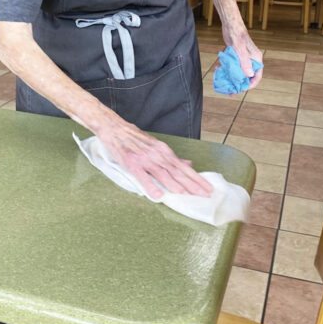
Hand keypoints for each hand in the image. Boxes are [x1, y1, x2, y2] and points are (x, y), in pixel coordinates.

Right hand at [96, 118, 212, 199]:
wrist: (115, 128)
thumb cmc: (135, 138)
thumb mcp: (156, 145)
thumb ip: (172, 157)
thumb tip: (189, 164)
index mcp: (164, 151)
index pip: (184, 167)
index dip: (196, 178)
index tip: (208, 188)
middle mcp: (157, 154)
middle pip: (177, 171)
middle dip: (192, 184)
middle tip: (204, 195)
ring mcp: (145, 159)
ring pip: (163, 173)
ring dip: (175, 185)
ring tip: (186, 195)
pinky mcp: (132, 163)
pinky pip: (143, 176)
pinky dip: (151, 186)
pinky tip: (158, 195)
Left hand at [222, 25, 262, 90]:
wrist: (230, 24)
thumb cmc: (237, 34)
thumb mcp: (240, 49)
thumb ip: (244, 62)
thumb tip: (249, 75)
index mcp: (256, 59)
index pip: (257, 76)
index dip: (250, 85)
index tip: (241, 89)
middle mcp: (251, 60)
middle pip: (247, 76)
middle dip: (239, 84)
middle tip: (230, 91)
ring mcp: (244, 58)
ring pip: (239, 72)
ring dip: (231, 77)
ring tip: (222, 82)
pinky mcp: (236, 56)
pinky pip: (233, 66)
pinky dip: (226, 69)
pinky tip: (218, 69)